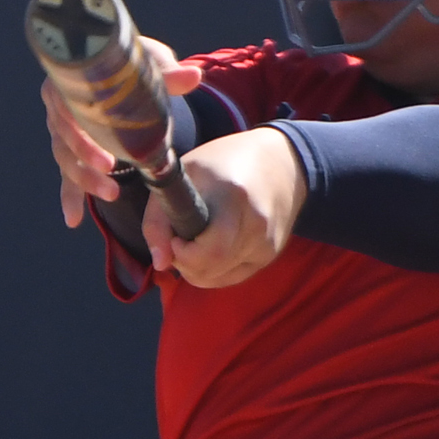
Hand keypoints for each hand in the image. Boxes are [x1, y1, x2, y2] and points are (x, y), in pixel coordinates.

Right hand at [43, 36, 202, 226]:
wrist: (124, 77)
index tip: (105, 149)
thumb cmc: (132, 68)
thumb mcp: (149, 65)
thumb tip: (195, 76)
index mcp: (73, 82)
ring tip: (112, 194)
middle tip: (111, 171)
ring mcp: (62, 133)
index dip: (82, 129)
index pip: (67, 107)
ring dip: (86, 180)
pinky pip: (66, 177)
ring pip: (66, 160)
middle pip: (64, 136)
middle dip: (86, 157)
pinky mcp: (70, 153)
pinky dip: (69, 198)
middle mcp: (60, 107)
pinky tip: (74, 219)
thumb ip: (168, 73)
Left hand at [141, 128, 306, 287]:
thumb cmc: (224, 162)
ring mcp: (269, 244)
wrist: (280, 160)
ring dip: (198, 268)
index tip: (176, 236)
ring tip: (196, 239)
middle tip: (180, 241)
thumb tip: (161, 265)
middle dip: (186, 263)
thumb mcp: (182, 174)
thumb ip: (158, 220)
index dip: (185, 254)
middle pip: (213, 269)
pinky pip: (233, 276)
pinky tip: (213, 244)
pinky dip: (215, 269)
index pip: (211, 252)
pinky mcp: (271, 255)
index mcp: (236, 199)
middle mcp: (258, 226)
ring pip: (220, 279)